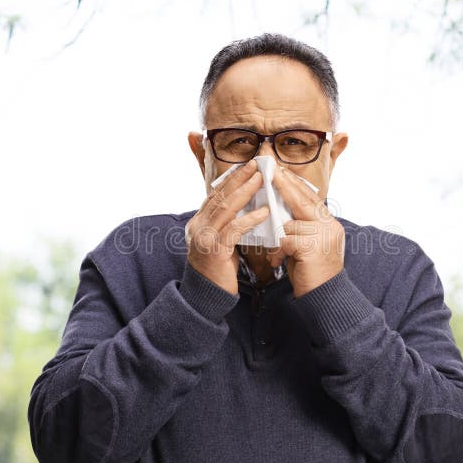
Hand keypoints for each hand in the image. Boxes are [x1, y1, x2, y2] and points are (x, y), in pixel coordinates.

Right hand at [185, 159, 269, 295]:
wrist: (206, 296)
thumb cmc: (217, 269)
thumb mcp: (218, 241)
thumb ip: (226, 224)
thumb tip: (245, 208)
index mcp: (198, 222)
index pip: (215, 195)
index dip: (231, 180)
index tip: (247, 167)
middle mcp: (198, 227)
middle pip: (220, 196)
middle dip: (239, 179)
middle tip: (256, 165)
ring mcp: (204, 238)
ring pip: (226, 208)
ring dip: (245, 192)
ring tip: (261, 180)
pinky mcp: (214, 250)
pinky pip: (233, 230)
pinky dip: (249, 219)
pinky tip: (264, 212)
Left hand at [267, 167, 344, 297]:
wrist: (325, 298)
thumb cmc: (311, 273)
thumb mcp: (307, 245)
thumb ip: (300, 227)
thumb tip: (281, 212)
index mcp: (329, 223)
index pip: (310, 197)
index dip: (294, 184)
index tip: (280, 170)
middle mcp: (330, 226)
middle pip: (303, 200)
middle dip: (285, 185)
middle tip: (271, 169)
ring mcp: (323, 235)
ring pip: (289, 224)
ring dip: (279, 240)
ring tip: (277, 256)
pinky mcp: (313, 247)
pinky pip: (286, 240)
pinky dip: (278, 251)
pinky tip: (278, 262)